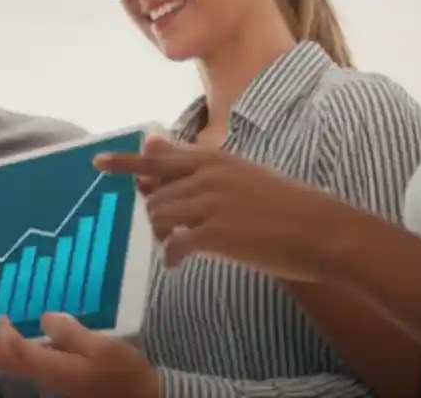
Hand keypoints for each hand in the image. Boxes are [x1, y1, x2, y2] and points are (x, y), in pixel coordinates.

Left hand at [0, 314, 157, 397]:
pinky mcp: (63, 381)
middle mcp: (47, 379)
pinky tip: (29, 336)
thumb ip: (72, 334)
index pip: (14, 353)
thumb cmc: (124, 374)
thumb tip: (45, 318)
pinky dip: (21, 349)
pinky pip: (32, 365)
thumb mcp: (104, 349)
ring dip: (5, 346)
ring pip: (18, 366)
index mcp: (54, 370)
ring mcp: (54, 383)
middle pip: (9, 363)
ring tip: (0, 324)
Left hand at [95, 135, 354, 279]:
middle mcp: (208, 175)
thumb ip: (202, 169)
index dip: (125, 162)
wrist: (322, 229)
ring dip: (162, 237)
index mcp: (215, 158)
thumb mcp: (243, 175)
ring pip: (159, 218)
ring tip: (180, 248)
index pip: (158, 157)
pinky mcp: (215, 233)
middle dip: (155, 218)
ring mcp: (210, 203)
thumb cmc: (287, 205)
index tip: (97, 162)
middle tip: (170, 233)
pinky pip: (174, 244)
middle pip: (154, 196)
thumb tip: (164, 155)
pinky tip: (179, 264)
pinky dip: (171, 257)